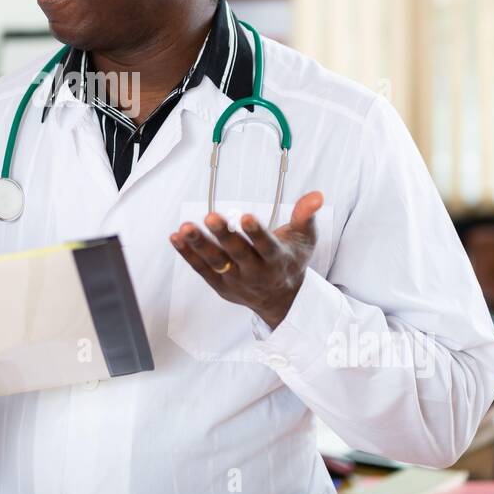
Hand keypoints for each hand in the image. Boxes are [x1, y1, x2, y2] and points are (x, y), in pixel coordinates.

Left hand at [169, 191, 322, 330]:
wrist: (282, 299)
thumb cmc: (290, 260)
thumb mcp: (304, 239)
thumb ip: (306, 215)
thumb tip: (316, 195)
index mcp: (276, 259)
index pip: (266, 246)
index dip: (256, 232)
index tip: (247, 217)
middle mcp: (256, 272)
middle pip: (237, 254)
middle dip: (223, 235)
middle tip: (211, 216)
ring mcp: (236, 281)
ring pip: (216, 262)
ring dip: (199, 244)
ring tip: (185, 227)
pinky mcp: (220, 285)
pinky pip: (201, 269)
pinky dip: (188, 254)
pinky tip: (176, 237)